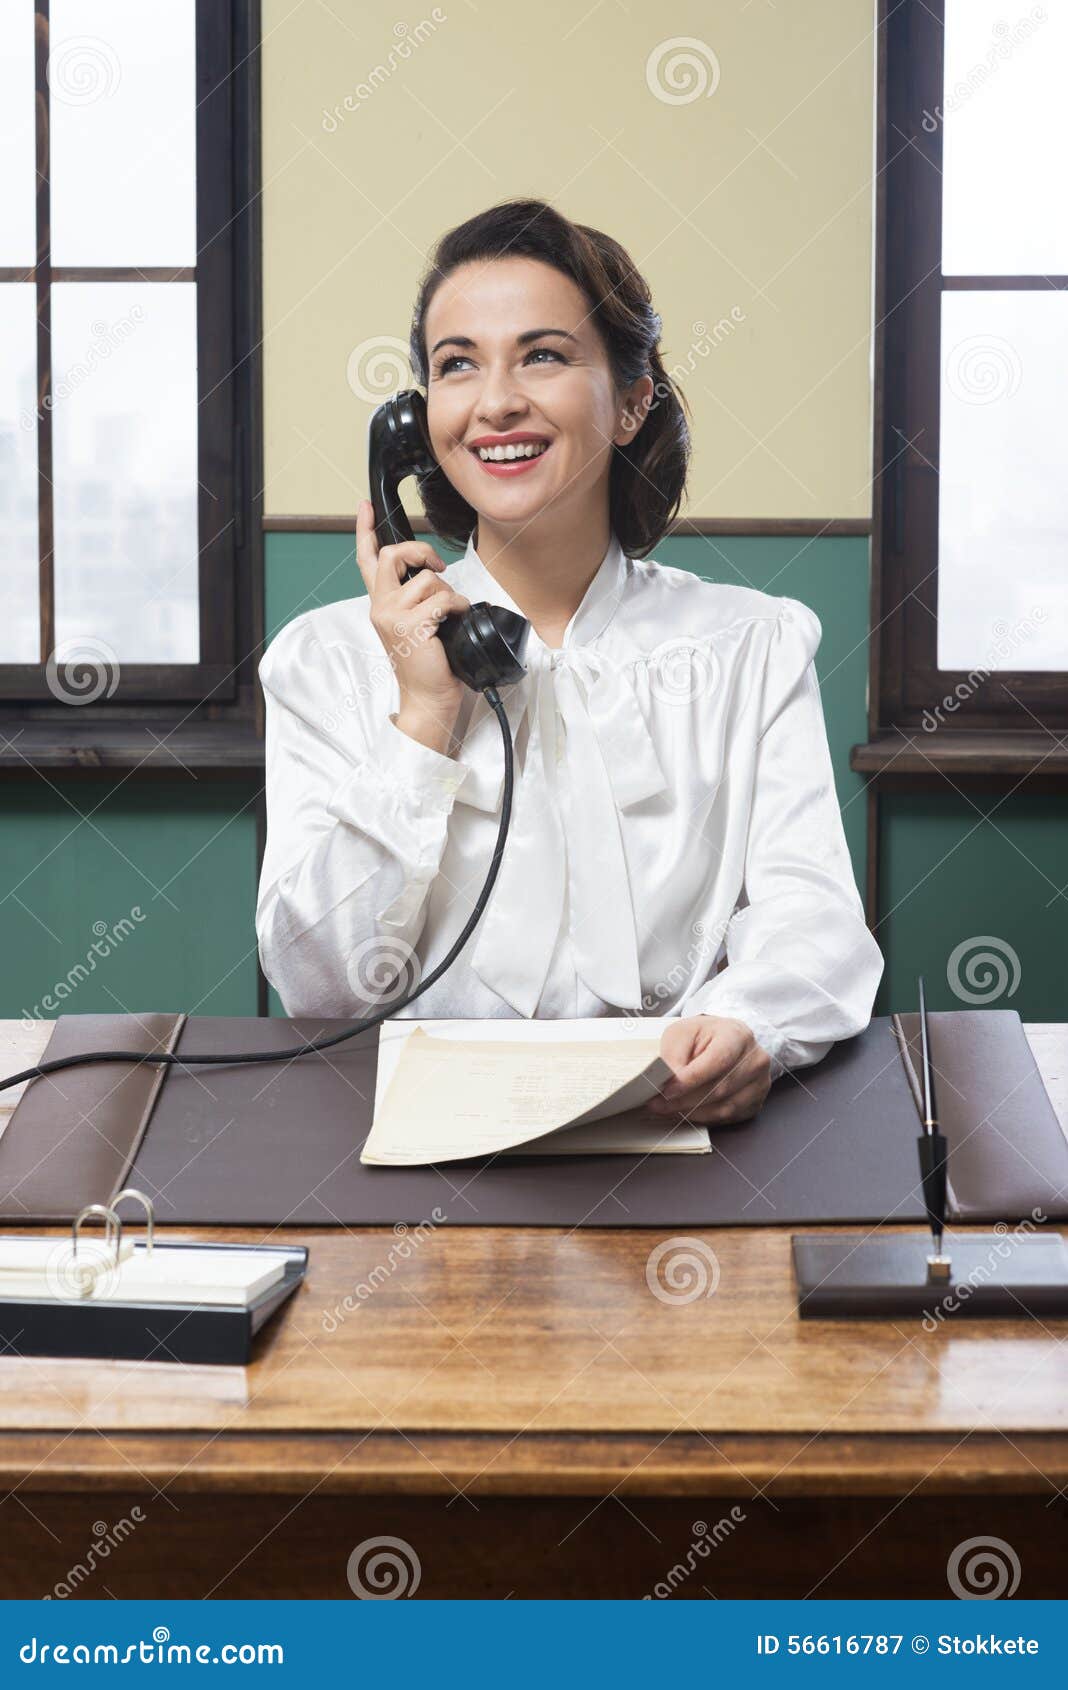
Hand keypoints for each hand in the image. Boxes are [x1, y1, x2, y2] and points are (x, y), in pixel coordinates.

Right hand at [355, 499, 470, 739]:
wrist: (428, 698)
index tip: (365, 508)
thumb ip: (417, 600)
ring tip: (449, 615)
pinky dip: (456, 606)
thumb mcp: (417, 626)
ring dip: (447, 592)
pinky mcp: (410, 625)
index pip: (366, 561)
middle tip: (437, 566)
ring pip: (426, 579)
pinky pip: (441, 598)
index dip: (365, 530)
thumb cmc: (428, 665)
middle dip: (420, 551)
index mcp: (381, 604)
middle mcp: (380, 607)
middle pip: (391, 554)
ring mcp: (392, 616)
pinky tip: (455, 620)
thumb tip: (436, 577)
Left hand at [651, 1015, 772, 1124]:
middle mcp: (755, 1060)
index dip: (690, 1080)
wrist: (724, 1042)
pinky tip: (688, 1112)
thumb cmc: (703, 1037)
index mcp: (738, 1035)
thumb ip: (674, 1054)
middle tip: (659, 1104)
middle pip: (720, 1088)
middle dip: (685, 1100)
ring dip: (692, 1112)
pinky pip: (729, 1117)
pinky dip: (704, 1117)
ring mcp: (759, 1083)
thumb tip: (669, 1081)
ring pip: (724, 1107)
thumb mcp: (682, 1033)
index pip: (717, 1061)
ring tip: (669, 1109)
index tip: (667, 1090)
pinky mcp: (755, 1102)